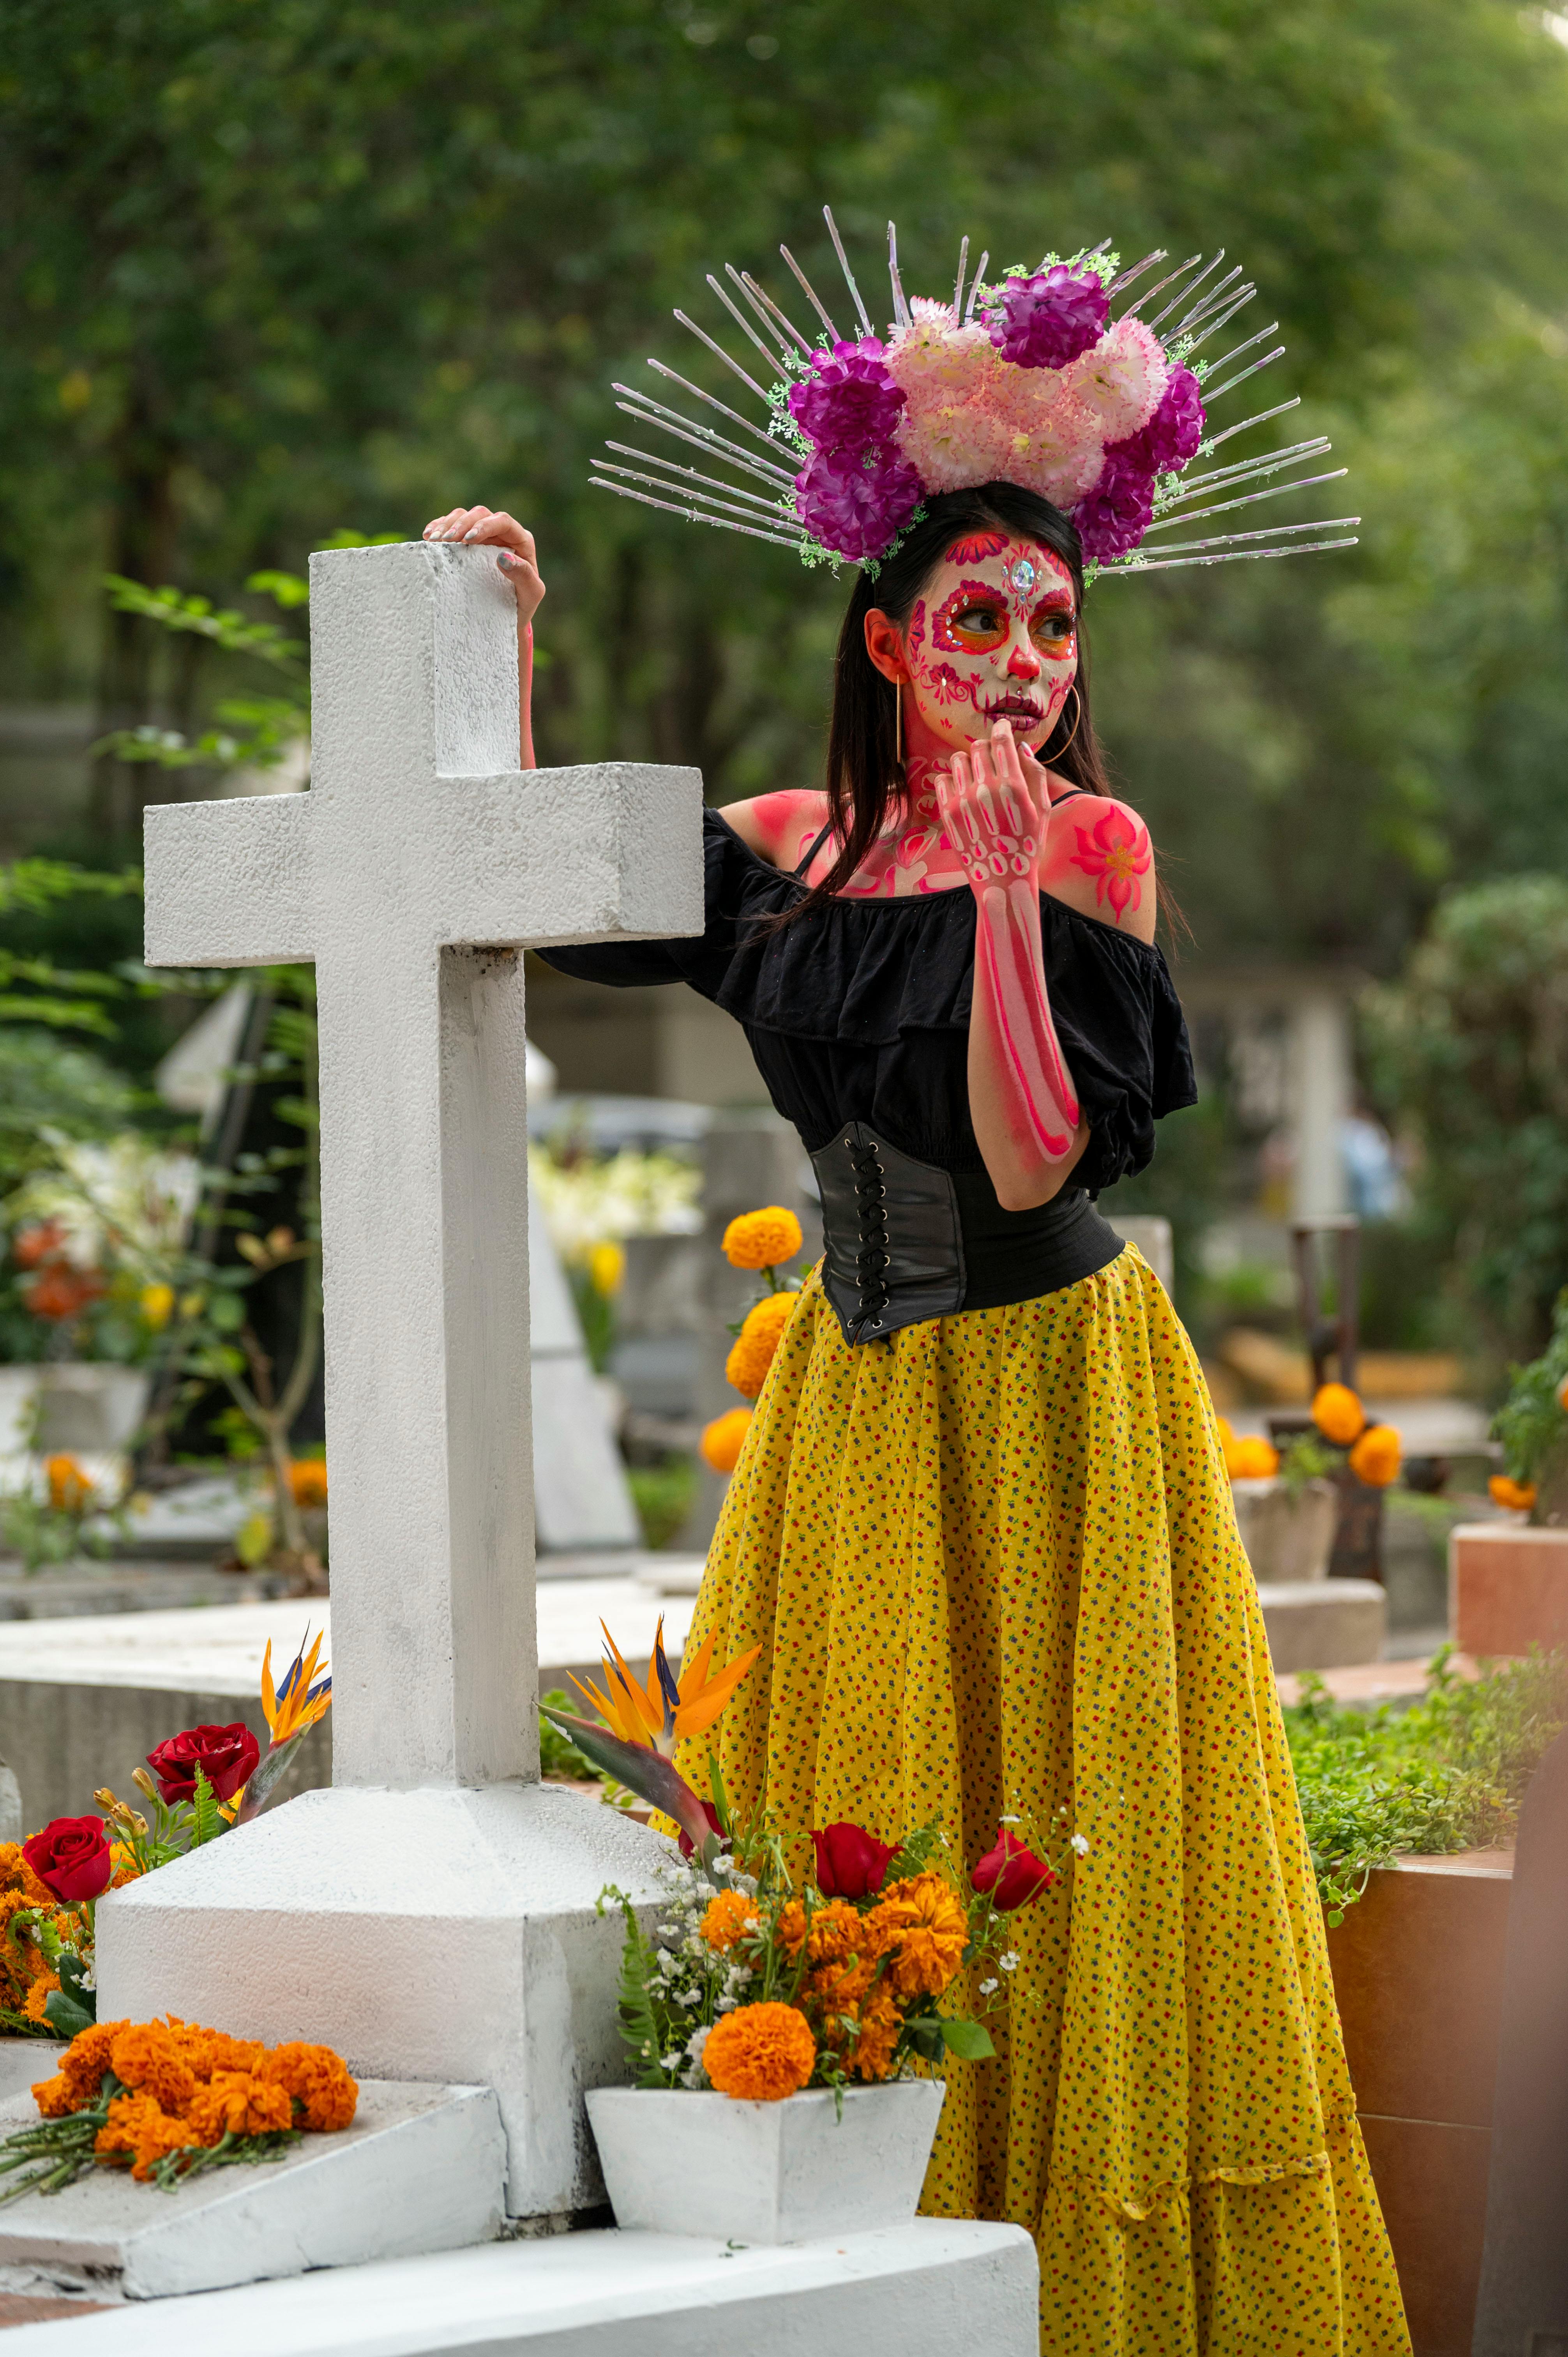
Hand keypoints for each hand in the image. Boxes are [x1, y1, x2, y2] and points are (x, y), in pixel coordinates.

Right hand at [422, 505, 544, 627]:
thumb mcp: (530, 594)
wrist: (506, 615)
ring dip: (447, 524)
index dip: (485, 525)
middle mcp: (501, 533)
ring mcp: (482, 535)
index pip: (503, 521)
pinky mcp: (465, 541)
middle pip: (480, 514)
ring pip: (463, 515)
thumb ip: (525, 576)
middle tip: (446, 540)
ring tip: (434, 541)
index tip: (468, 539)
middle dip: (462, 524)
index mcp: (520, 540)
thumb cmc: (521, 604)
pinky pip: (450, 525)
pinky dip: (438, 527)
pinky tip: (428, 537)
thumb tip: (504, 557)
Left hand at [935, 720, 1044, 894]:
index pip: (1001, 740)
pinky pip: (942, 779)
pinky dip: (952, 778)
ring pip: (958, 759)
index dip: (1002, 728)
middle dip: (987, 746)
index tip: (1003, 727)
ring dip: (969, 761)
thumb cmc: (1027, 845)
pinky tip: (963, 789)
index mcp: (1013, 785)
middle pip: (978, 746)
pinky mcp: (947, 812)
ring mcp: (963, 800)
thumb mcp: (1042, 809)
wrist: (1003, 880)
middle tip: (992, 758)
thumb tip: (1020, 746)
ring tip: (977, 775)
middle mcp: (986, 789)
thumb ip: (1035, 773)